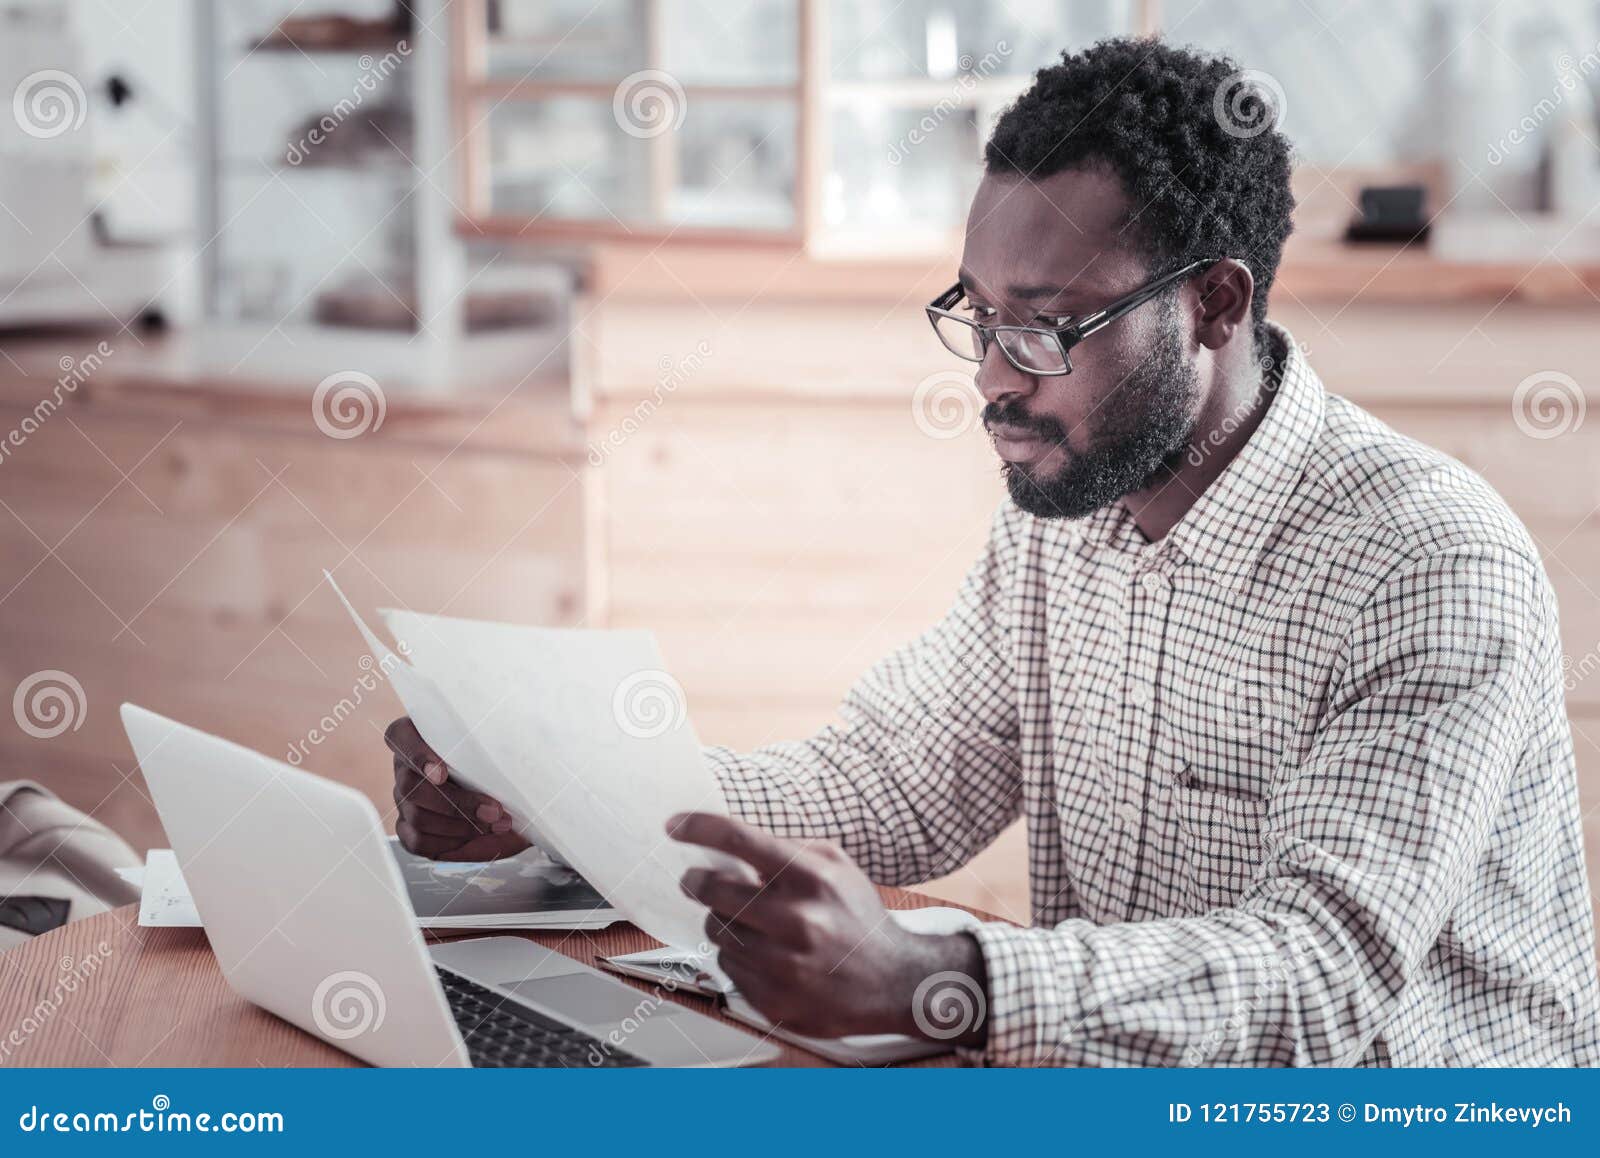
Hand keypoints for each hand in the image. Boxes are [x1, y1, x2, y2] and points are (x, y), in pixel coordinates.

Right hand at [385, 716, 530, 861]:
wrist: (510, 803)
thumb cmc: (501, 768)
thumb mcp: (501, 749)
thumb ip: (495, 743)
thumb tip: (514, 747)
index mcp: (418, 736)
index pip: (400, 737)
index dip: (417, 755)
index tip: (443, 772)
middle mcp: (406, 768)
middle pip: (412, 785)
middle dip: (457, 802)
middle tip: (493, 810)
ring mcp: (404, 800)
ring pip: (418, 816)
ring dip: (462, 824)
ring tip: (496, 823)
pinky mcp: (408, 829)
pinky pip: (420, 840)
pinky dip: (451, 841)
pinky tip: (476, 835)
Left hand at [667, 812, 988, 1044]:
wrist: (894, 982)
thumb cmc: (859, 918)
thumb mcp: (836, 866)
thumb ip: (786, 850)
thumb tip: (728, 844)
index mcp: (812, 879)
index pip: (740, 841)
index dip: (698, 827)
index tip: (674, 825)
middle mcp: (797, 922)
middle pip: (713, 891)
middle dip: (698, 881)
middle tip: (696, 879)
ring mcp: (784, 966)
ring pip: (717, 931)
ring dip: (724, 922)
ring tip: (752, 923)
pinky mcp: (774, 1000)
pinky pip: (728, 968)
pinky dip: (738, 957)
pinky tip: (766, 955)